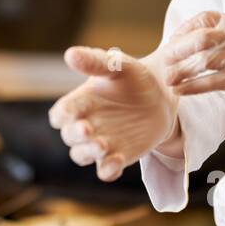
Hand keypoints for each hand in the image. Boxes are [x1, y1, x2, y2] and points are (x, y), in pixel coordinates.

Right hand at [48, 46, 176, 182]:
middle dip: (75, 135)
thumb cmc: (134, 77)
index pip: (60, 114)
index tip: (69, 111)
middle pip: (69, 137)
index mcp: (81, 102)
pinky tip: (116, 162)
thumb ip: (95, 62)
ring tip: (102, 145)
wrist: (164, 96)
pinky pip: (106, 170)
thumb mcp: (118, 66)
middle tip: (87, 129)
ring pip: (81, 155)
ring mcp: (101, 143)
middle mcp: (86, 125)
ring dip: (88, 153)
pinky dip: (108, 170)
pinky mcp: (118, 157)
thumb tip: (70, 54)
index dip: (62, 114)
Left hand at [160, 11, 224, 121]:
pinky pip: (213, 81)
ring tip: (168, 78)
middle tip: (164, 60)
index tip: (172, 42)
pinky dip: (193, 86)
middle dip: (179, 49)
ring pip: (205, 60)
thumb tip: (192, 41)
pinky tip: (181, 91)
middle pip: (203, 37)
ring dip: (182, 70)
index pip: (207, 19)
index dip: (185, 29)